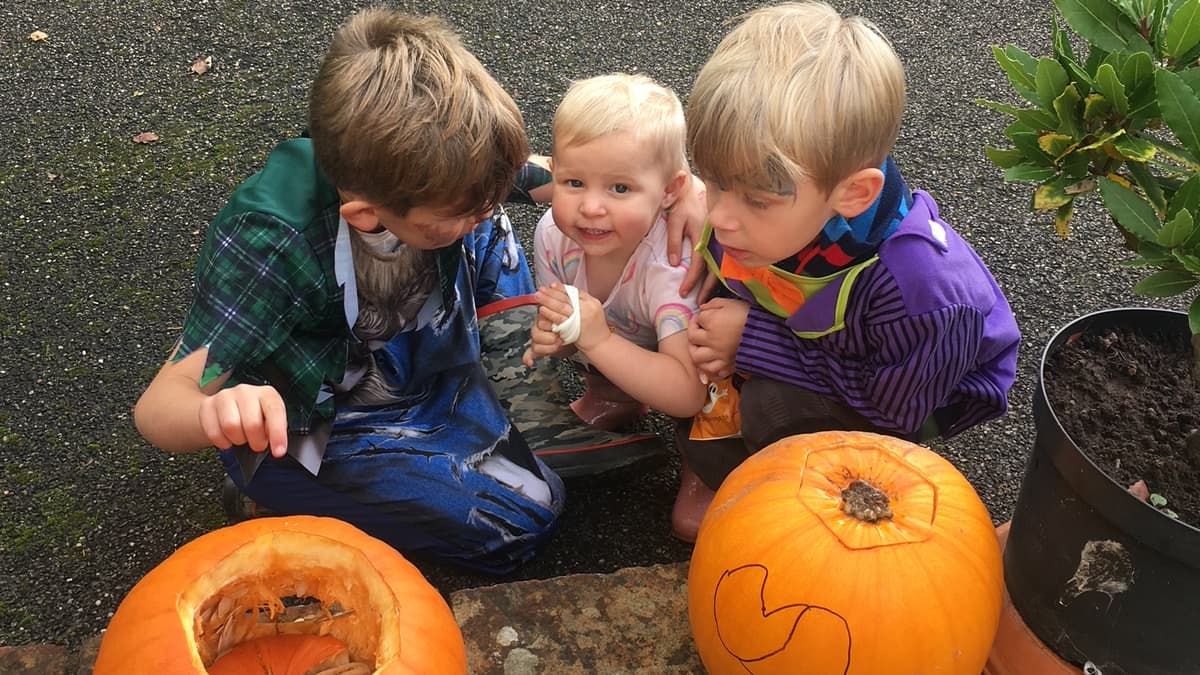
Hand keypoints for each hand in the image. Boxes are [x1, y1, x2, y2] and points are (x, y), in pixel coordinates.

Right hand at [198, 383, 288, 457]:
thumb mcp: (269, 421)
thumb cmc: (253, 417)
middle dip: (256, 441)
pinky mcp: (207, 405)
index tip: (278, 452)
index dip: (277, 434)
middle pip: (252, 423)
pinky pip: (214, 432)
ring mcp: (224, 396)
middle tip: (257, 444)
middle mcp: (246, 391)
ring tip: (241, 437)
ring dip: (238, 440)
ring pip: (231, 427)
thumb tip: (277, 446)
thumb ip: (275, 430)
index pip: (275, 412)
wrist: (225, 410)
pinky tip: (227, 437)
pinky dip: (222, 442)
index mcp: (266, 394)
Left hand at [534, 283, 609, 351]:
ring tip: (538, 297)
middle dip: (552, 292)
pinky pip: (560, 319)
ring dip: (548, 300)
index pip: (574, 291)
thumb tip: (566, 294)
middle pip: (566, 297)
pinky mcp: (574, 328)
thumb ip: (582, 302)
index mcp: (592, 301)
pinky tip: (542, 309)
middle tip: (540, 289)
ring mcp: (581, 318)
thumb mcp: (593, 310)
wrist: (601, 344)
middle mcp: (587, 307)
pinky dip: (550, 313)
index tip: (551, 285)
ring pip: (562, 306)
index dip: (561, 288)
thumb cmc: (595, 329)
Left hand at [665, 175, 717, 297]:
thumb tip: (673, 263)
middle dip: (707, 288)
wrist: (693, 192)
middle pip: (714, 269)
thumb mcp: (675, 221)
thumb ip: (674, 241)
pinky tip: (712, 285)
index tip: (683, 292)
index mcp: (703, 236)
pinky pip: (721, 262)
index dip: (691, 279)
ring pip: (720, 267)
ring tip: (706, 298)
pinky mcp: (720, 242)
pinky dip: (717, 275)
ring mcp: (720, 242)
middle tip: (698, 303)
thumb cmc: (682, 206)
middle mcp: (715, 241)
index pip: (698, 263)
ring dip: (713, 284)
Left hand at [688, 298, 749, 380]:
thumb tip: (702, 309)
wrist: (767, 332)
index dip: (698, 317)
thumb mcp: (731, 303)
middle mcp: (712, 340)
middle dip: (693, 333)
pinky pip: (713, 371)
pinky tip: (710, 362)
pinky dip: (709, 368)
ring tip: (700, 348)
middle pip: (692, 339)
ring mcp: (719, 355)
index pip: (697, 319)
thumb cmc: (750, 315)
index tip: (702, 316)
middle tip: (698, 330)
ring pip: (697, 358)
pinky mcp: (728, 365)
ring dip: (696, 352)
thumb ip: (714, 304)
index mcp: (712, 322)